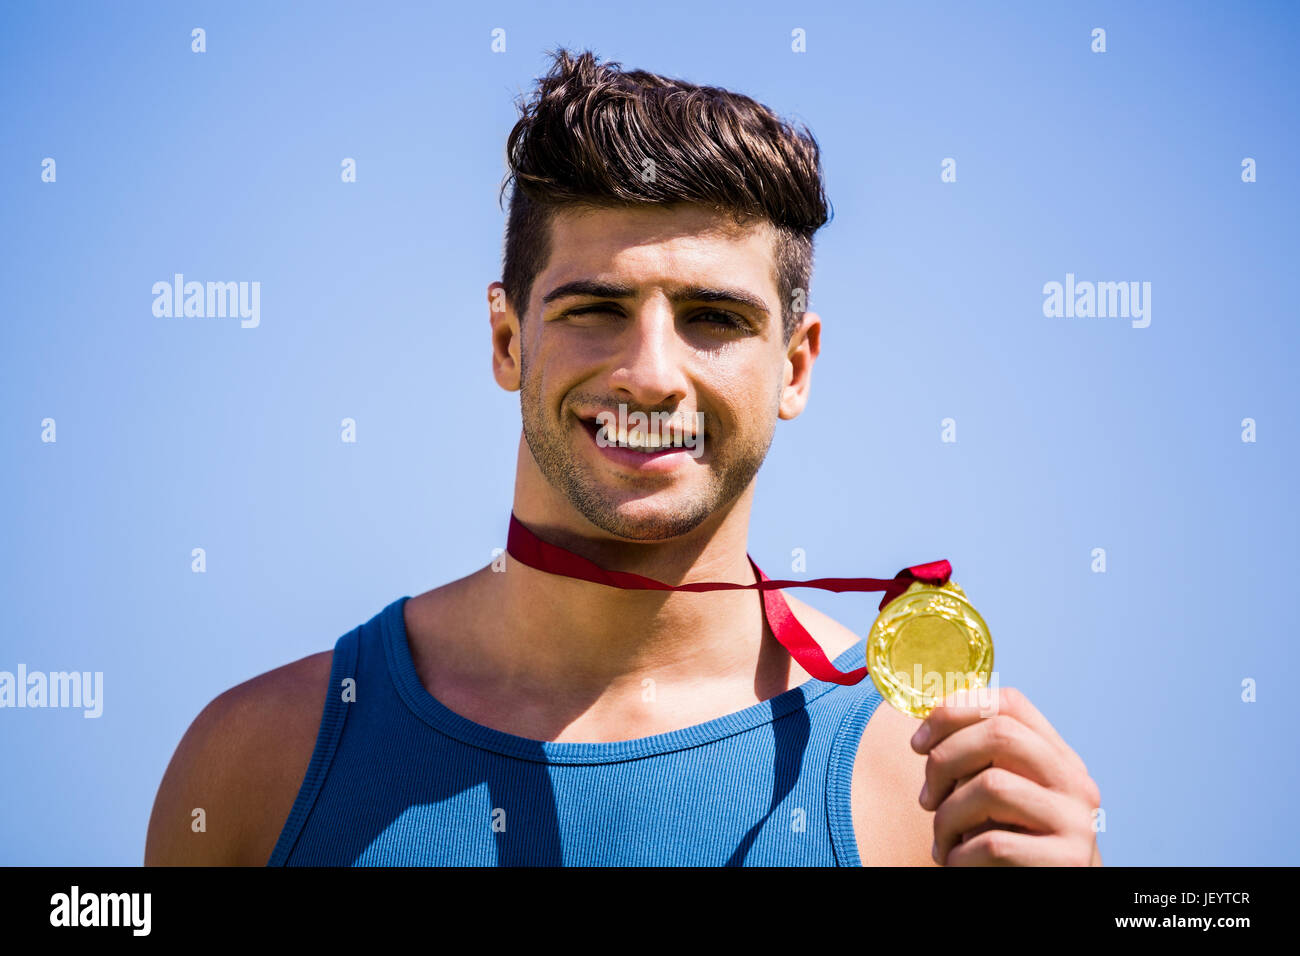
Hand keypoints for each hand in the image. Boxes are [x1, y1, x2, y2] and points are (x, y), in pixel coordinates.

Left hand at [910, 686, 1101, 865]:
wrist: (1054, 895)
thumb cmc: (1014, 847)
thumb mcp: (1001, 798)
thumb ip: (980, 764)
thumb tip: (927, 733)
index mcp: (1058, 758)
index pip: (1010, 704)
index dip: (955, 711)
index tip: (919, 742)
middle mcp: (1074, 782)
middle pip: (1000, 734)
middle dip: (945, 760)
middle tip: (926, 797)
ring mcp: (1076, 821)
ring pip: (993, 786)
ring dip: (948, 816)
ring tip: (942, 840)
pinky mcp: (1067, 860)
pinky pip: (994, 843)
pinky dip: (960, 855)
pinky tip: (957, 863)